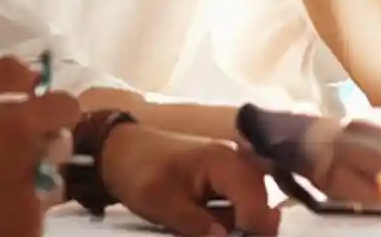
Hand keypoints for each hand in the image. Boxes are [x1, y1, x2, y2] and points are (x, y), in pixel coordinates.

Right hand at [0, 57, 80, 236]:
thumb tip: (36, 72)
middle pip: (59, 146)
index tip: (35, 117)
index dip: (52, 109)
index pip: (67, 107)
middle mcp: (37, 164)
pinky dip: (17, 209)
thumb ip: (3, 77)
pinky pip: (34, 212)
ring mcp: (36, 203)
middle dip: (39, 146)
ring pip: (47, 181)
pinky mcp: (29, 231)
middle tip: (3, 155)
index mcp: (22, 127)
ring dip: (28, 179)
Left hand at [101, 124, 280, 236]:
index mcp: (224, 163)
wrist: (120, 151)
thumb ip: (195, 224)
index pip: (255, 203)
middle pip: (260, 204)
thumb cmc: (139, 171)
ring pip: (251, 205)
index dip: (251, 229)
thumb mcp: (161, 203)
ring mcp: (231, 169)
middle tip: (221, 234)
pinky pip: (237, 202)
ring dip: (239, 223)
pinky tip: (211, 225)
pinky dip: (229, 218)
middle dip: (249, 227)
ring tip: (214, 229)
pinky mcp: (222, 178)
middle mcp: (236, 163)